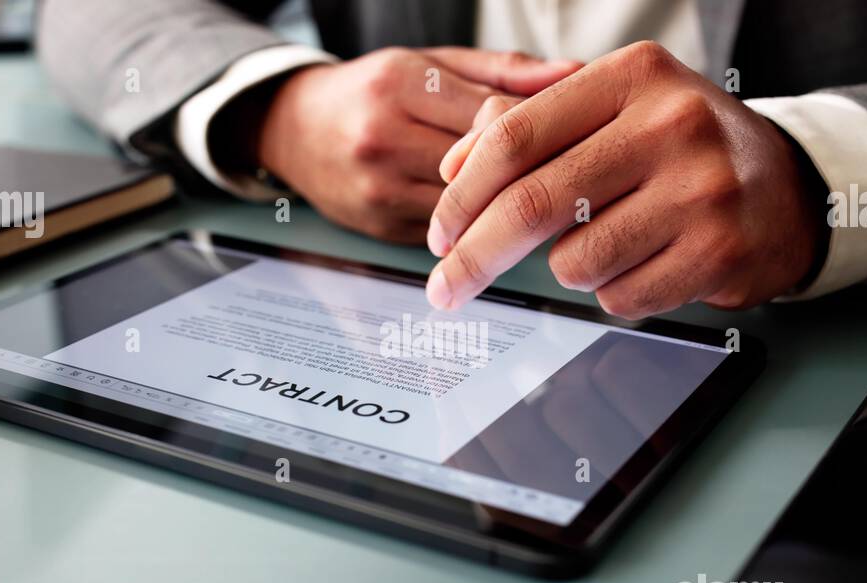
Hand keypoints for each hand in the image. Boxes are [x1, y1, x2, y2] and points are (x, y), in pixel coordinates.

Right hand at [255, 47, 580, 242]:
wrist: (292, 130)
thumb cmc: (370, 91)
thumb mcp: (431, 63)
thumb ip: (502, 70)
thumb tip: (575, 73)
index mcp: (400, 86)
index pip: (491, 117)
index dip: (538, 130)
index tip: (564, 133)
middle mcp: (384, 139)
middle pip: (484, 169)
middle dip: (531, 172)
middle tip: (569, 173)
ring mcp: (379, 190)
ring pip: (470, 210)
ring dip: (507, 207)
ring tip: (540, 197)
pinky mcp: (380, 228)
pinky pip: (449, 235)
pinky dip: (477, 227)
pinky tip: (497, 219)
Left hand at [424, 41, 827, 316]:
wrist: (788, 191)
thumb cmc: (680, 150)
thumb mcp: (613, 113)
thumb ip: (530, 129)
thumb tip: (451, 172)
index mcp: (633, 76)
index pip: (514, 138)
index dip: (462, 196)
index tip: (439, 235)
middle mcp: (672, 124)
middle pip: (532, 204)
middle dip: (474, 256)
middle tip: (446, 287)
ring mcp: (701, 190)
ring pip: (574, 261)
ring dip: (570, 268)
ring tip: (612, 243)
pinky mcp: (718, 252)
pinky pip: (619, 298)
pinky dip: (616, 292)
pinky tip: (650, 262)